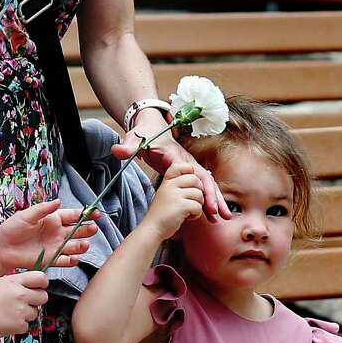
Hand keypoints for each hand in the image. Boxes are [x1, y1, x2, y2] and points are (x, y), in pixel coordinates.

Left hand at [0, 198, 97, 271]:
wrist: (2, 248)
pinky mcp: (50, 260)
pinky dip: (71, 260)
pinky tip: (74, 258)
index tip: (95, 213)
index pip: (73, 215)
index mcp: (52, 219)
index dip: (85, 214)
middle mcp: (57, 232)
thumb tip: (58, 201)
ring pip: (74, 246)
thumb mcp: (26, 215)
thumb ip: (42, 209)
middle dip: (87, 230)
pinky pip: (64, 260)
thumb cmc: (12, 228)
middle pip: (77, 231)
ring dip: (81, 246)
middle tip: (93, 229)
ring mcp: (55, 246)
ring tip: (85, 245)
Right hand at [0, 269, 49, 337]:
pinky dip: (19, 325)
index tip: (40, 286)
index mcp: (15, 282)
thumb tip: (28, 284)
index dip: (42, 283)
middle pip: (43, 297)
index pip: (41, 278)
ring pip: (35, 312)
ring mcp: (21, 311)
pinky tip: (7, 321)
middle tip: (27, 301)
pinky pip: (26, 325)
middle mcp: (21, 295)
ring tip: (11, 312)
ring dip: (27, 313)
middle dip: (37, 299)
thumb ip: (15, 282)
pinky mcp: (19, 326)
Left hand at [112, 121, 227, 220]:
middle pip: (204, 178)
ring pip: (206, 183)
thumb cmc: (144, 133)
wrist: (151, 125)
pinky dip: (209, 198)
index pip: (189, 170)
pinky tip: (212, 214)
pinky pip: (201, 186)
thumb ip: (128, 146)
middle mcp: (186, 160)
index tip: (203, 198)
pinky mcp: (188, 171)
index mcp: (174, 155)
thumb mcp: (135, 139)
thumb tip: (117, 149)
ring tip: (224, 217)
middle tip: (220, 213)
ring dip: (216, 199)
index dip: (197, 184)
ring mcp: (189, 165)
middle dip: (213, 195)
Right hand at [145, 168, 204, 239]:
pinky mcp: (181, 206)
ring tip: (188, 211)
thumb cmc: (162, 213)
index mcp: (167, 180)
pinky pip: (198, 207)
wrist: (152, 229)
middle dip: (198, 192)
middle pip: (195, 180)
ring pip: (199, 194)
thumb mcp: (166, 193)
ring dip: (198, 205)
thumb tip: (198, 180)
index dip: (191, 174)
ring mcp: (175, 194)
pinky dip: (196, 215)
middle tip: (191, 202)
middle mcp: (170, 184)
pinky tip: (187, 218)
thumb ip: (178, 185)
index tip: (189, 187)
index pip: (184, 166)